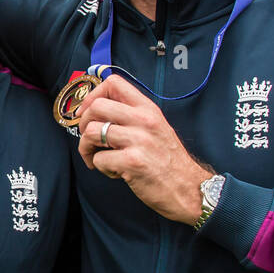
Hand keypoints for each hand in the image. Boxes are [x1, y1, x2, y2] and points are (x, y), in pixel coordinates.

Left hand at [76, 74, 211, 225]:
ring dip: (87, 149)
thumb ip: (132, 116)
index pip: (114, 83)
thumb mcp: (156, 128)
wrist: (189, 189)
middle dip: (83, 124)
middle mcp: (144, 120)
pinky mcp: (133, 162)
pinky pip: (99, 159)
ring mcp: (139, 141)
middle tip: (90, 139)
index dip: (93, 96)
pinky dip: (101, 168)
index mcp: (148, 109)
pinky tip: (115, 172)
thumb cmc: (169, 162)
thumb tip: (97, 111)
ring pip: (92, 132)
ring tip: (99, 157)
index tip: (87, 112)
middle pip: (96, 107)